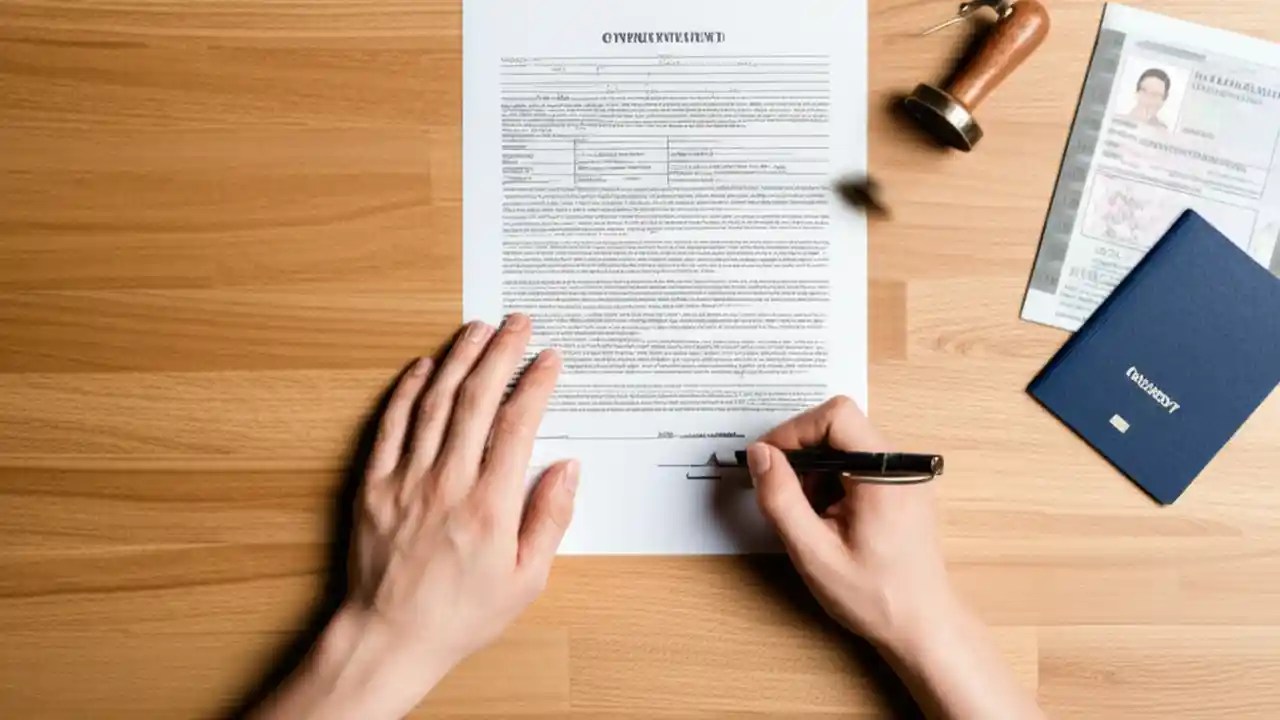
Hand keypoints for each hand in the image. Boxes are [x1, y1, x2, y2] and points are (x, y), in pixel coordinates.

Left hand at [254, 315, 578, 719]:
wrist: (391, 636)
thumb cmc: (462, 614)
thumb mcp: (527, 579)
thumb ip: (551, 518)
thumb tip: (568, 467)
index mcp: (491, 505)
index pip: (519, 424)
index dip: (536, 383)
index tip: (549, 358)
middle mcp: (448, 483)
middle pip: (478, 399)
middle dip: (501, 352)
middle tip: (518, 323)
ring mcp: (406, 480)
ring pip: (435, 402)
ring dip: (459, 359)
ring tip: (477, 329)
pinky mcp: (373, 486)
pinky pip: (390, 426)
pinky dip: (407, 391)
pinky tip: (424, 366)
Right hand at [746, 396, 952, 649]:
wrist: (922, 627)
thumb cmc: (873, 597)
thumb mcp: (814, 552)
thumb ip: (781, 499)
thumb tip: (759, 454)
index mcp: (885, 475)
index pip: (836, 415)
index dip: (794, 431)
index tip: (769, 462)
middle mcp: (903, 465)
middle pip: (840, 426)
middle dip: (804, 456)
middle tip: (789, 499)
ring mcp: (907, 475)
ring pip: (847, 445)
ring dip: (817, 472)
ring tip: (813, 518)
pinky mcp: (904, 487)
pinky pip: (861, 463)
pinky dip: (835, 482)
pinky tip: (831, 520)